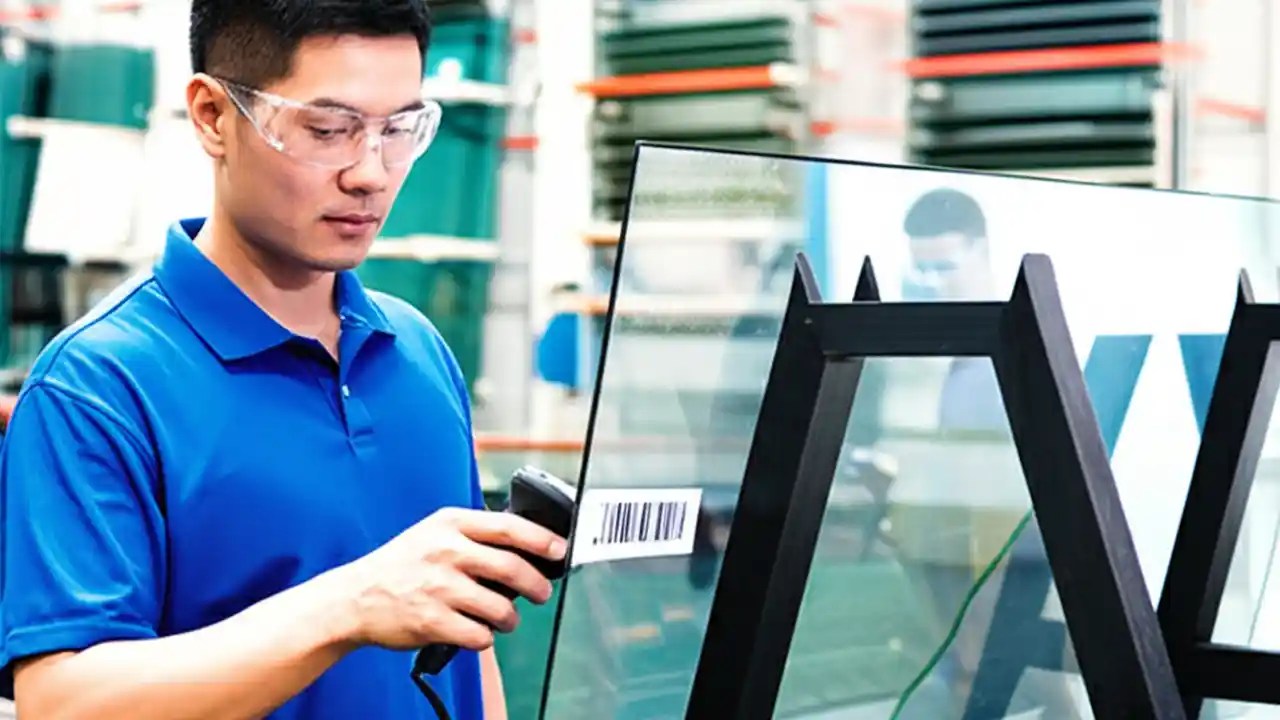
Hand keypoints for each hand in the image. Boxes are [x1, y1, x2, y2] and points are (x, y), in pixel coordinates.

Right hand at [338, 507, 566, 651]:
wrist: (355, 597)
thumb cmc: (403, 564)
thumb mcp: (435, 532)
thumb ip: (475, 535)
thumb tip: (528, 546)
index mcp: (451, 523)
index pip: (509, 527)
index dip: (542, 540)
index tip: (561, 550)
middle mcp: (446, 551)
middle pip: (512, 568)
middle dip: (537, 586)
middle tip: (542, 593)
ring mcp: (438, 587)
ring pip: (501, 608)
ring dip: (512, 618)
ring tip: (506, 619)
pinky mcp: (432, 621)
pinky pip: (480, 636)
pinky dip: (486, 638)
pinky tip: (477, 631)